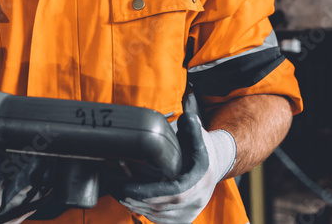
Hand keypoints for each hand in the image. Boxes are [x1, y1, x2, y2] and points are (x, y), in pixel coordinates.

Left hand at [116, 113, 235, 223]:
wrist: (213, 166)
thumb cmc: (201, 149)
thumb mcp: (199, 135)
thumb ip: (192, 126)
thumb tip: (186, 117)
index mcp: (202, 178)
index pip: (176, 192)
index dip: (152, 193)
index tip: (130, 189)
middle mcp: (199, 198)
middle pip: (165, 206)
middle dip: (138, 200)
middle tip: (118, 189)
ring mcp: (192, 212)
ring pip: (160, 215)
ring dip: (137, 207)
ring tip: (120, 194)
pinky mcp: (184, 219)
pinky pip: (161, 220)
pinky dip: (144, 212)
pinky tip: (132, 202)